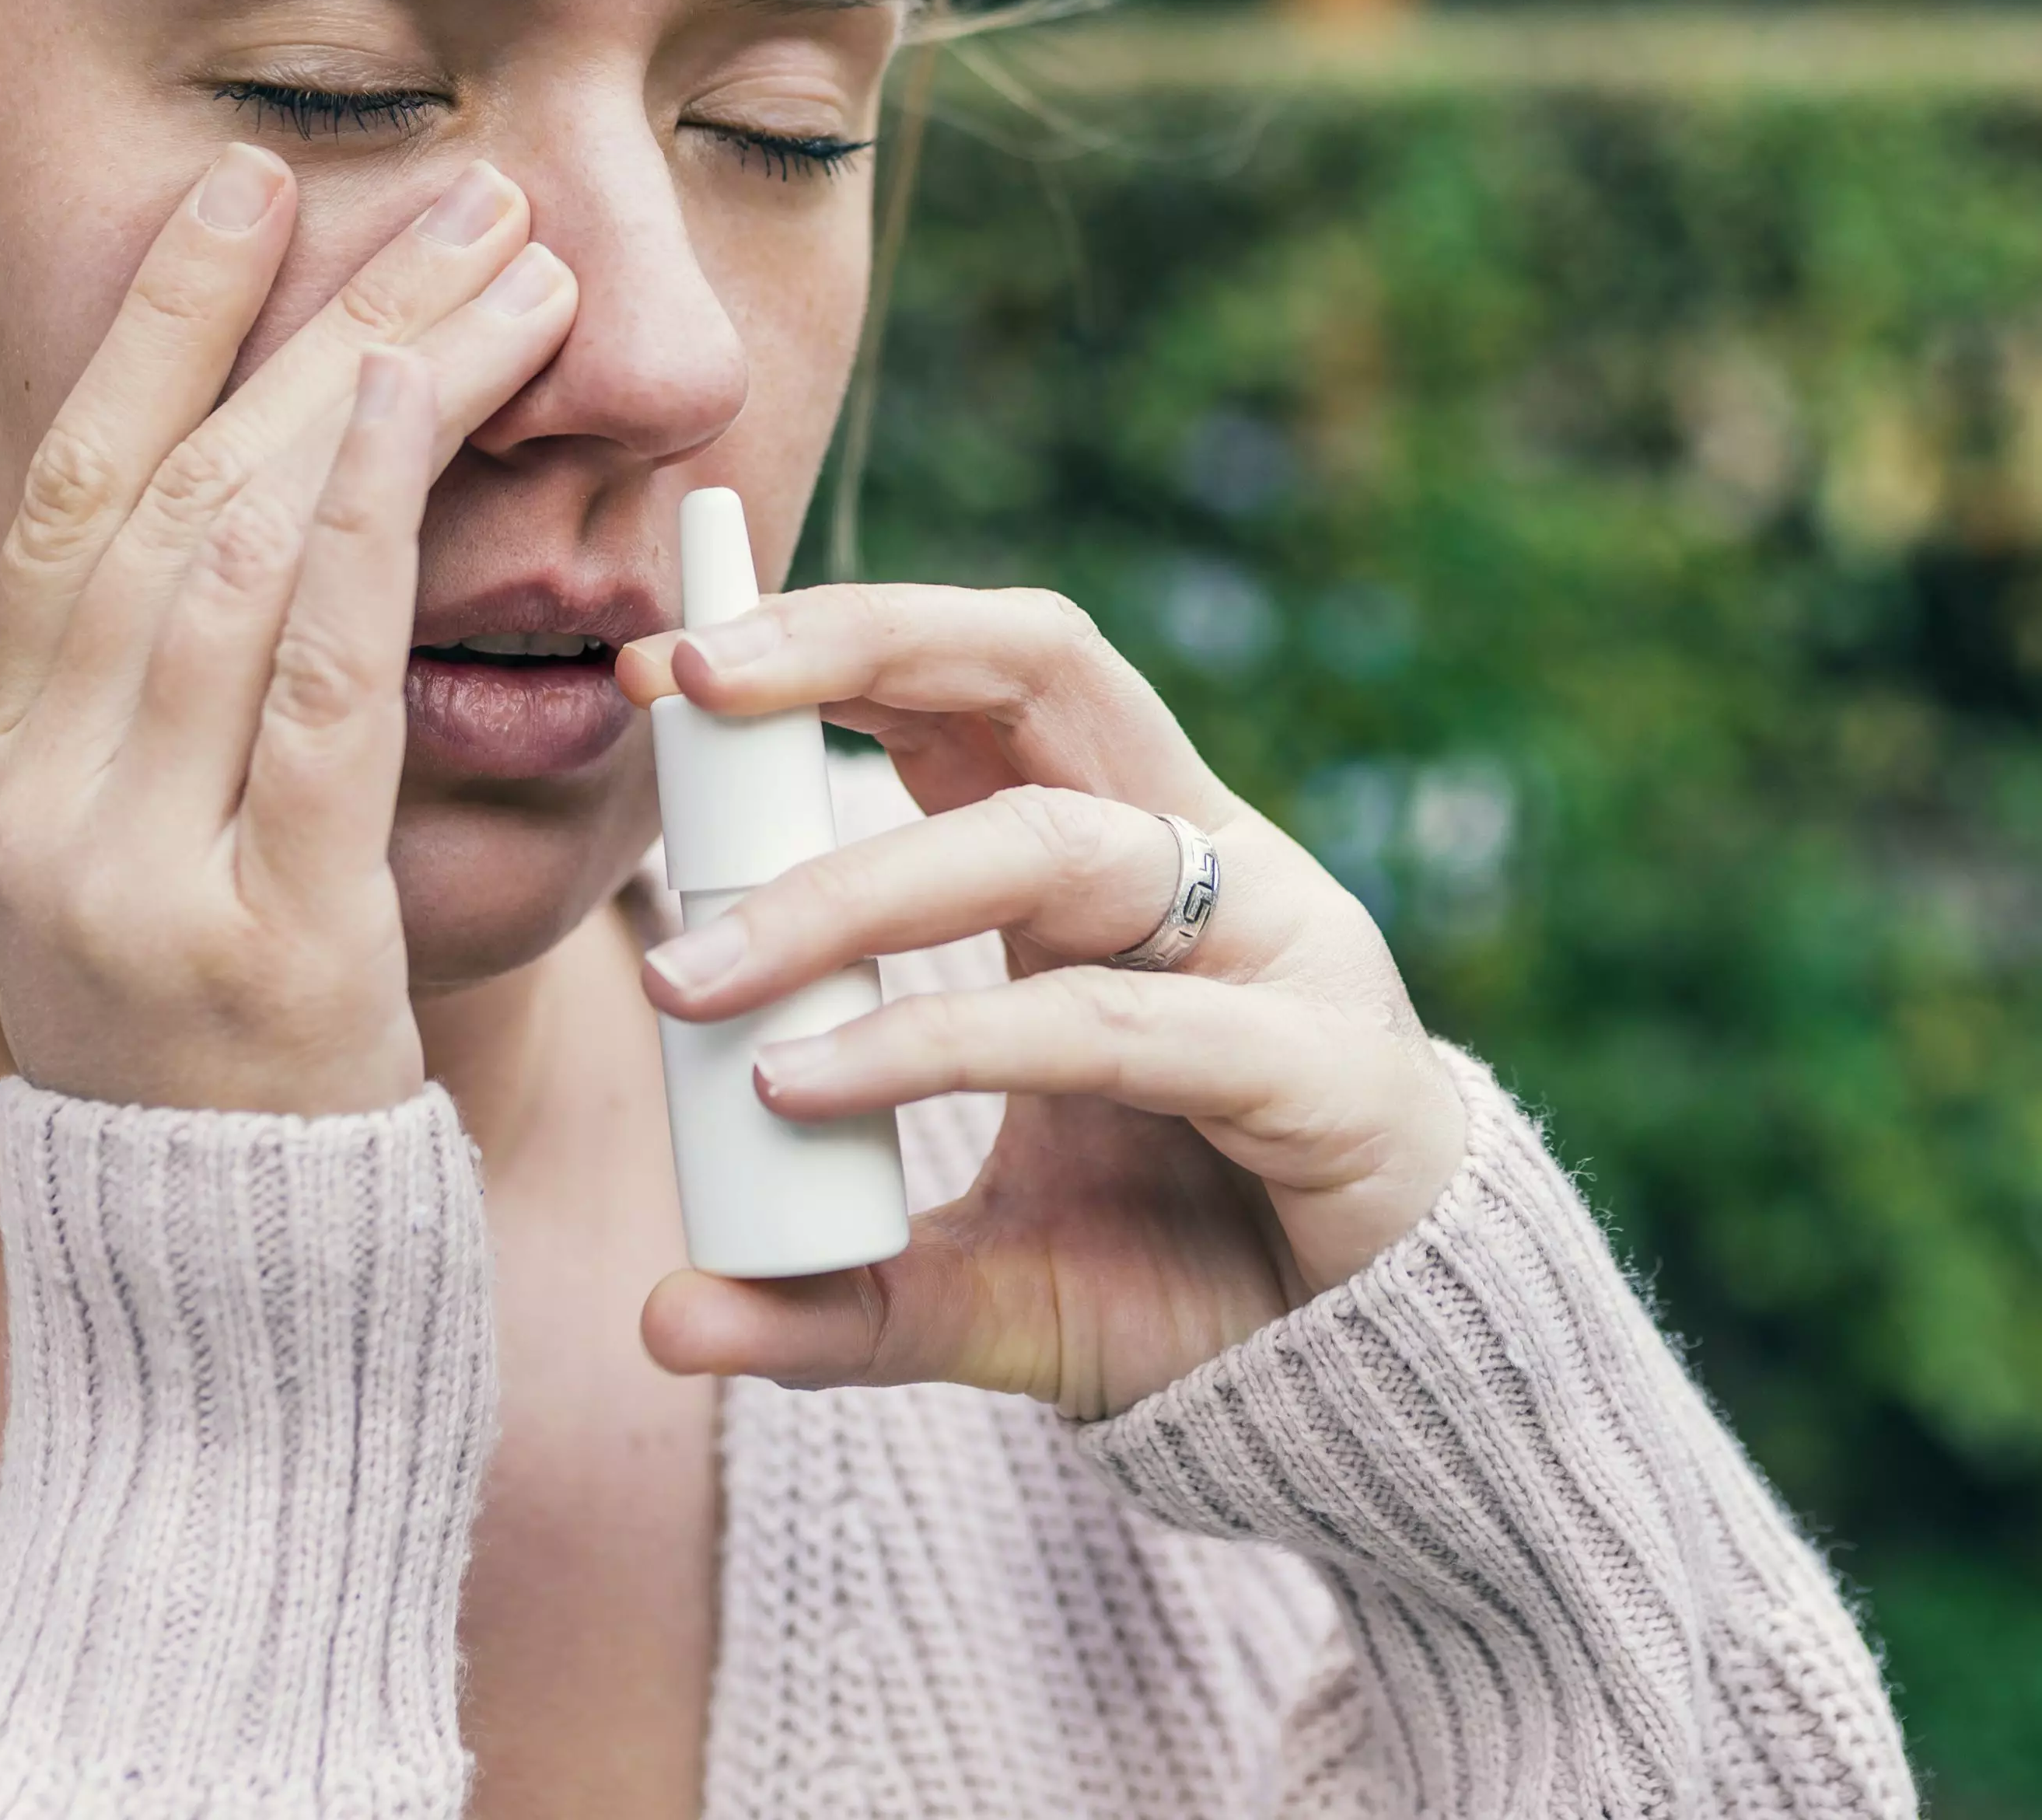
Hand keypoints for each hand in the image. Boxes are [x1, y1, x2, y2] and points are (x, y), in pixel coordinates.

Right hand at [0, 149, 575, 1115]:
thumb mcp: (48, 881)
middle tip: (461, 193)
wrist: (223, 1279)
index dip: (150, 326)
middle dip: (320, 323)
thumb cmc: (172, 1054)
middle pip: (178, 498)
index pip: (64, 493)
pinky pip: (315, 701)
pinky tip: (421, 424)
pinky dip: (361, 546)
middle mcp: (52, 801)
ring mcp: (145, 870)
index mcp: (7, 767)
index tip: (244, 180)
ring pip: (242, 565)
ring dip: (377, 391)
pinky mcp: (270, 939)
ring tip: (496, 267)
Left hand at [617, 586, 1469, 1417]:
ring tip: (694, 979)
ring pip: (1053, 843)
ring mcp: (1274, 947)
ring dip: (853, 892)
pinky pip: (1116, 1029)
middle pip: (1038, 665)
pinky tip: (816, 1083)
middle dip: (860, 641)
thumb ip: (838, 1295)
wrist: (1380, 1400)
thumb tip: (666, 1317)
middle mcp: (1195, 864)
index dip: (832, 648)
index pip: (970, 691)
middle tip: (692, 681)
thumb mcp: (982, 1292)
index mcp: (1111, 864)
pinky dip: (951, 1043)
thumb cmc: (1188, 1285)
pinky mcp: (1320, 1068)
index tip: (661, 666)